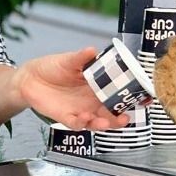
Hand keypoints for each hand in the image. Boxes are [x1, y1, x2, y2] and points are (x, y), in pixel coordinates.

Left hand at [15, 48, 129, 129]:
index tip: (144, 99)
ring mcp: (81, 111)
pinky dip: (81, 123)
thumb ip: (81, 58)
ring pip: (97, 123)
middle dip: (120, 118)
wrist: (30, 78)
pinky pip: (77, 124)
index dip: (132, 98)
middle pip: (112, 114)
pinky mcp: (67, 117)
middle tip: (125, 118)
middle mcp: (93, 101)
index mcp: (99, 86)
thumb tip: (92, 50)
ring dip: (103, 124)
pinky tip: (84, 118)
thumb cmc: (53, 67)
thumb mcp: (69, 60)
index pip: (120, 94)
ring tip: (106, 122)